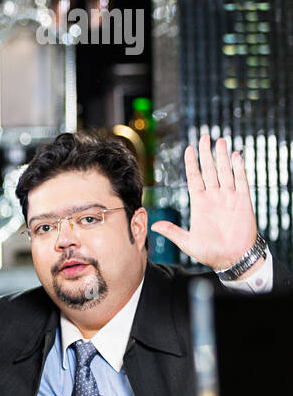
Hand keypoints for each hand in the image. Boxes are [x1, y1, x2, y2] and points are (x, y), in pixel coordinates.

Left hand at [151, 133, 259, 272]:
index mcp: (200, 203)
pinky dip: (239, 168)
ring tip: (219, 140)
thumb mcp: (187, 242)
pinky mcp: (243, 202)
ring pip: (225, 171)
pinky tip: (235, 155)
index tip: (188, 149)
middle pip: (209, 169)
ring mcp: (229, 198)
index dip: (192, 163)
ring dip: (222, 156)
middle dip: (206, 153)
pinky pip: (241, 181)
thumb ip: (172, 231)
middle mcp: (214, 197)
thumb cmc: (211, 253)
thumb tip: (152, 225)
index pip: (194, 177)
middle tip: (204, 136)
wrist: (234, 258)